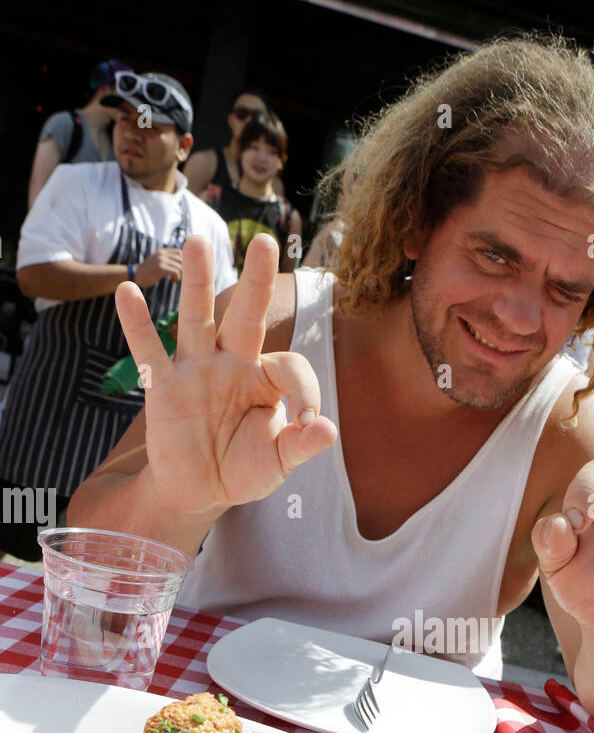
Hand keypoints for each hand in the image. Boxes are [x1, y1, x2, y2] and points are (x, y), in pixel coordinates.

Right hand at [114, 233, 336, 517]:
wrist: (199, 491)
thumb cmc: (243, 469)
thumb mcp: (278, 462)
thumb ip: (302, 444)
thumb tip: (328, 429)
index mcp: (265, 378)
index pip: (289, 366)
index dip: (304, 390)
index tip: (307, 420)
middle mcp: (232, 363)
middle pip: (245, 315)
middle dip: (255, 281)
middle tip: (263, 242)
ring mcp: (196, 370)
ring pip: (197, 319)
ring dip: (198, 283)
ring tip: (198, 243)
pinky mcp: (164, 387)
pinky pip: (149, 351)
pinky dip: (137, 324)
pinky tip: (126, 292)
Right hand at [133, 247, 183, 288]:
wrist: (135, 275)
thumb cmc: (147, 272)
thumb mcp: (156, 262)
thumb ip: (165, 260)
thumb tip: (180, 264)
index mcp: (162, 251)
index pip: (179, 252)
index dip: (183, 262)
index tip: (180, 271)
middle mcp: (162, 253)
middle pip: (181, 259)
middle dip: (183, 269)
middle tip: (179, 276)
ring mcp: (161, 260)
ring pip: (180, 266)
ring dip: (180, 275)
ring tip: (174, 279)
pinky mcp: (161, 267)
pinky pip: (176, 272)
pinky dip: (176, 278)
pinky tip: (172, 281)